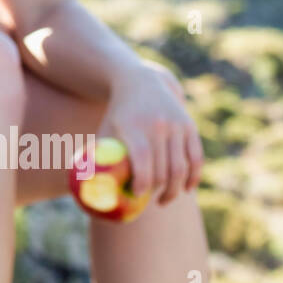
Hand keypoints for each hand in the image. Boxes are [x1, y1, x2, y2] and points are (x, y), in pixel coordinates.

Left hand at [99, 59, 202, 205]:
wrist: (140, 82)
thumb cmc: (118, 115)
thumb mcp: (105, 130)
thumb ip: (97, 157)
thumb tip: (86, 188)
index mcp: (132, 126)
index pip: (142, 159)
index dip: (142, 181)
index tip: (137, 195)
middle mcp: (157, 125)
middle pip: (162, 168)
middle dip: (157, 190)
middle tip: (149, 201)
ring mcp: (176, 125)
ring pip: (181, 167)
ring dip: (174, 189)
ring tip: (163, 200)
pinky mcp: (190, 126)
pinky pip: (196, 158)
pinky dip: (193, 177)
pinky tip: (185, 189)